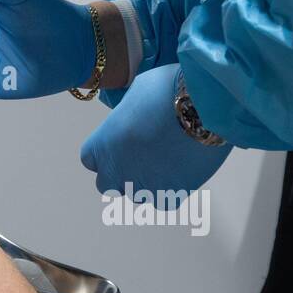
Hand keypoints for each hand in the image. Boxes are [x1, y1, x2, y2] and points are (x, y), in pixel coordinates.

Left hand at [79, 64, 231, 196]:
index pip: (90, 159)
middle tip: (140, 158)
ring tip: (165, 161)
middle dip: (120, 174)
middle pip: (107, 184)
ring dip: (146, 183)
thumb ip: (126, 116)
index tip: (118, 146)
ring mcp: (144, 185)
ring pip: (137, 195)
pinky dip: (170, 190)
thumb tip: (132, 118)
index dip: (105, 153)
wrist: (201, 107)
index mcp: (103, 144)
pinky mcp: (171, 194)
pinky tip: (180, 171)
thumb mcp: (135, 94)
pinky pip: (164, 201)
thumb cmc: (165, 92)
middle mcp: (118, 170)